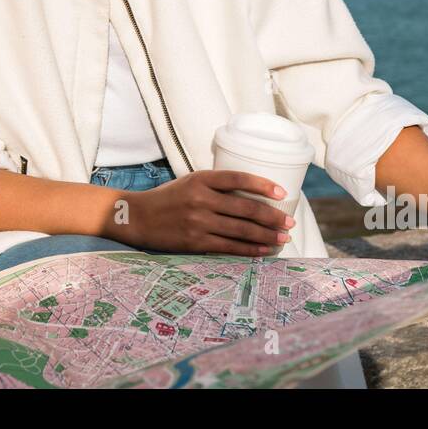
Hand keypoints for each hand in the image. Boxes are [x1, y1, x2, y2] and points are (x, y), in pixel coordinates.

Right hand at [123, 170, 294, 255]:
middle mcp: (201, 199)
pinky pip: (229, 247)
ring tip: (283, 237)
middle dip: (272, 216)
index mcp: (201, 179)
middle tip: (289, 221)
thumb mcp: (190, 182)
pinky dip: (250, 249)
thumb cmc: (168, 198)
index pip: (238, 178)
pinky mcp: (196, 242)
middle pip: (245, 208)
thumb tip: (251, 196)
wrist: (137, 217)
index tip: (281, 192)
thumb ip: (216, 186)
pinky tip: (264, 250)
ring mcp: (198, 222)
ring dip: (266, 234)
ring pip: (241, 230)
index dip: (262, 184)